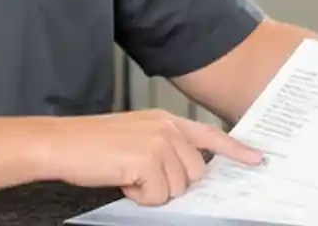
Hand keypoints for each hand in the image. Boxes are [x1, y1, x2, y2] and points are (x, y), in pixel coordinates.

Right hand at [39, 109, 263, 205]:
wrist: (61, 143)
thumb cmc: (91, 145)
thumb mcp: (135, 137)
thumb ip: (164, 148)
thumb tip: (184, 174)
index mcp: (165, 120)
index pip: (209, 135)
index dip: (235, 150)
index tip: (256, 159)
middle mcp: (167, 128)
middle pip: (196, 173)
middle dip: (171, 185)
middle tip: (139, 176)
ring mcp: (159, 142)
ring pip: (178, 188)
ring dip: (152, 192)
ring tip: (127, 175)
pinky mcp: (148, 160)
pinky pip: (158, 197)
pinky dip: (139, 197)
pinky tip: (122, 180)